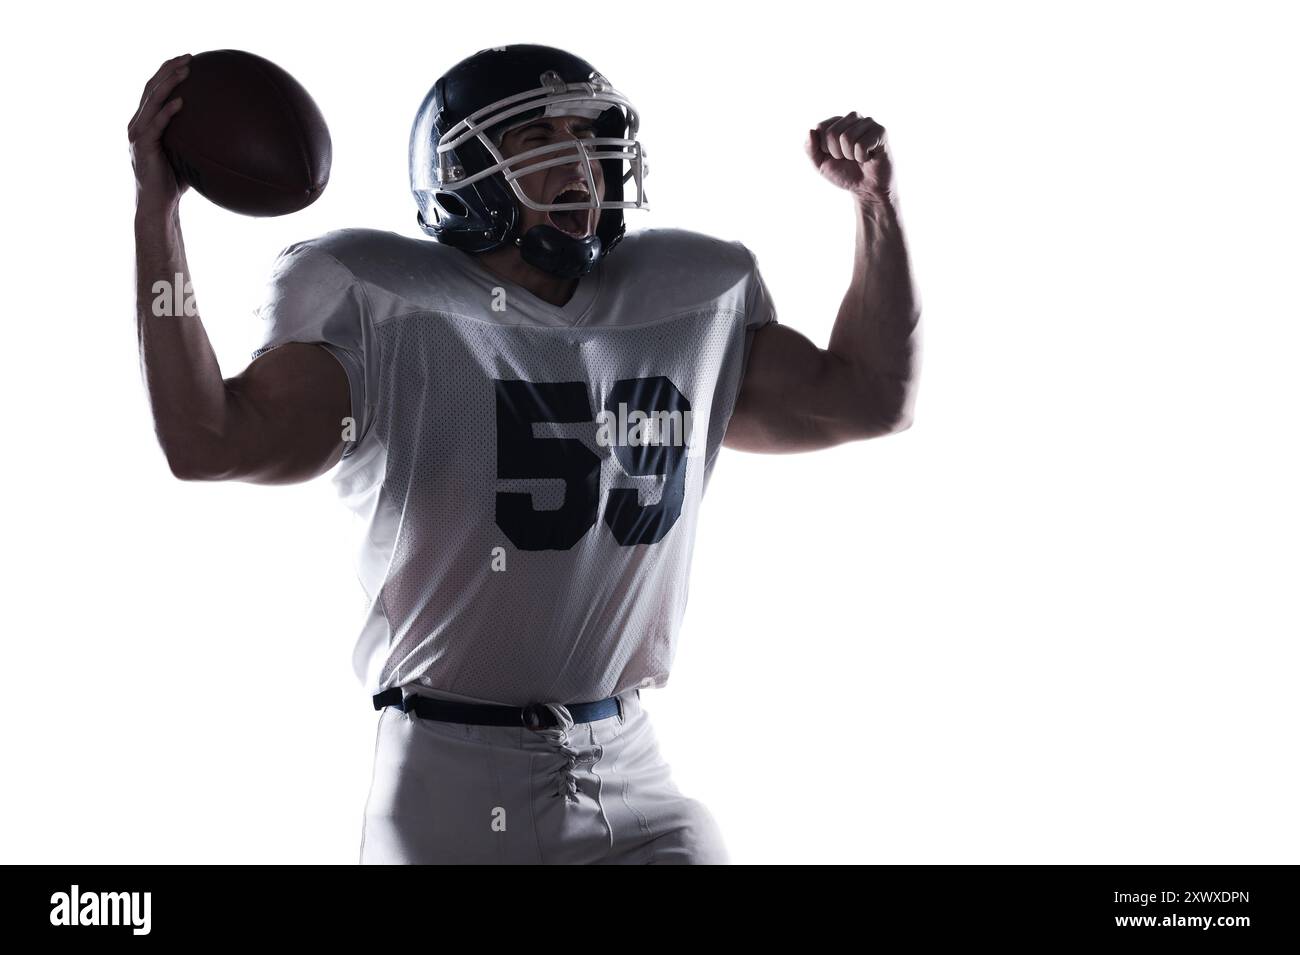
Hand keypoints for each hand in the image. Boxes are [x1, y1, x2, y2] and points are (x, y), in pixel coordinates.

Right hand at [128, 54, 191, 214]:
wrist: (159, 205)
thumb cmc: (176, 182)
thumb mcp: (189, 155)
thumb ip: (199, 139)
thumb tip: (230, 133)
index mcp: (146, 123)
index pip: (154, 91)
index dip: (167, 73)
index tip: (186, 60)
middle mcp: (137, 124)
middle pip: (151, 88)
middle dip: (168, 69)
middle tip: (189, 57)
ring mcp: (138, 135)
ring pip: (151, 100)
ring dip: (167, 83)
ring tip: (184, 70)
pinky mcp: (142, 147)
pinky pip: (155, 125)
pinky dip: (167, 112)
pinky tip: (181, 103)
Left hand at [806, 112, 894, 205]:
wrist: (867, 189)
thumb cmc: (844, 173)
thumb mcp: (820, 163)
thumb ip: (810, 148)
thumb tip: (810, 130)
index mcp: (838, 121)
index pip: (820, 128)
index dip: (824, 148)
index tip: (835, 155)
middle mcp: (853, 117)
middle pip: (832, 133)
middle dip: (836, 153)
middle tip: (848, 158)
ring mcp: (868, 122)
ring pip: (847, 138)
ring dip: (850, 155)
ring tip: (858, 157)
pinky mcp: (881, 132)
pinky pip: (861, 145)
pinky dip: (862, 157)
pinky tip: (868, 157)